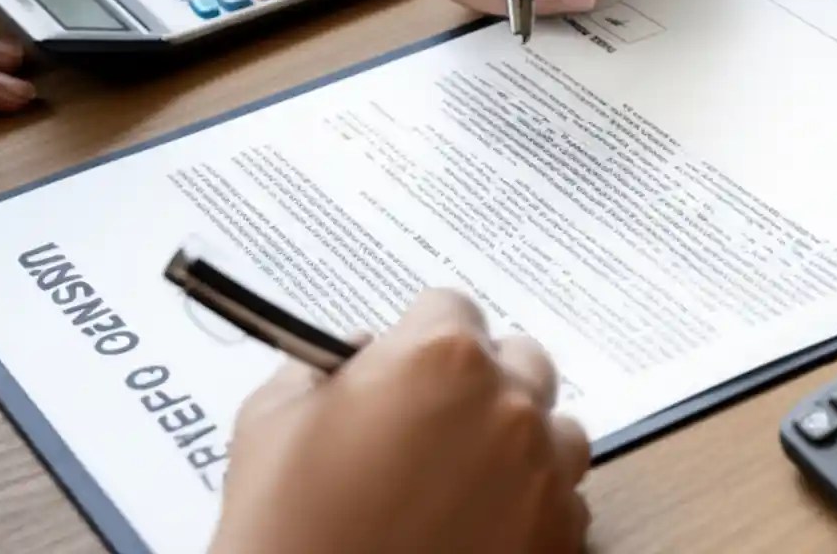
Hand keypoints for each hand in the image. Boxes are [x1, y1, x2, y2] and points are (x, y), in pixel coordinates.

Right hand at [209, 288, 591, 553]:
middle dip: (480, 379)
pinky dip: (532, 502)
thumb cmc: (289, 529)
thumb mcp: (271, 419)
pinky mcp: (562, 535)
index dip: (419, 334)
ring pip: (554, 427)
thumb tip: (360, 354)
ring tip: (463, 477)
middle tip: (432, 420)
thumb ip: (322, 363)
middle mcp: (507, 404)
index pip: (450, 306)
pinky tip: (480, 523)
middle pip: (517, 358)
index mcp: (438, 357)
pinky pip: (565, 497)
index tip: (406, 362)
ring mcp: (544, 472)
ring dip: (518, 439)